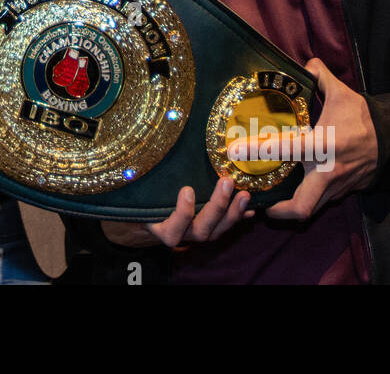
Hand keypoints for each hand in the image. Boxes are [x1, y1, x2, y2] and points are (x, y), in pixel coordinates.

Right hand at [101, 181, 252, 247]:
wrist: (146, 217)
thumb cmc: (140, 199)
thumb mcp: (136, 193)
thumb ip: (138, 180)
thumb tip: (138, 155)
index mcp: (161, 228)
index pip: (172, 231)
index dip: (182, 214)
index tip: (187, 190)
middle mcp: (181, 235)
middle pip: (202, 230)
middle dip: (216, 207)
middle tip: (226, 182)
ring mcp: (196, 232)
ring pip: (217, 230)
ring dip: (233, 213)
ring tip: (244, 194)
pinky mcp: (209, 227)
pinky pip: (227, 226)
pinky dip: (241, 217)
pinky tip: (253, 206)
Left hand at [240, 57, 377, 221]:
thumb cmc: (365, 118)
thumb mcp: (342, 93)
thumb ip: (318, 75)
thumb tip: (303, 64)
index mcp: (324, 144)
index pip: (285, 149)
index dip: (256, 151)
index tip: (234, 152)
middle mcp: (328, 171)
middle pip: (300, 206)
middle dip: (276, 211)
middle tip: (255, 201)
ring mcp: (337, 187)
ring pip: (310, 210)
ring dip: (288, 210)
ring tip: (266, 202)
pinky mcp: (343, 193)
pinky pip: (320, 203)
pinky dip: (304, 202)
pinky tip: (289, 192)